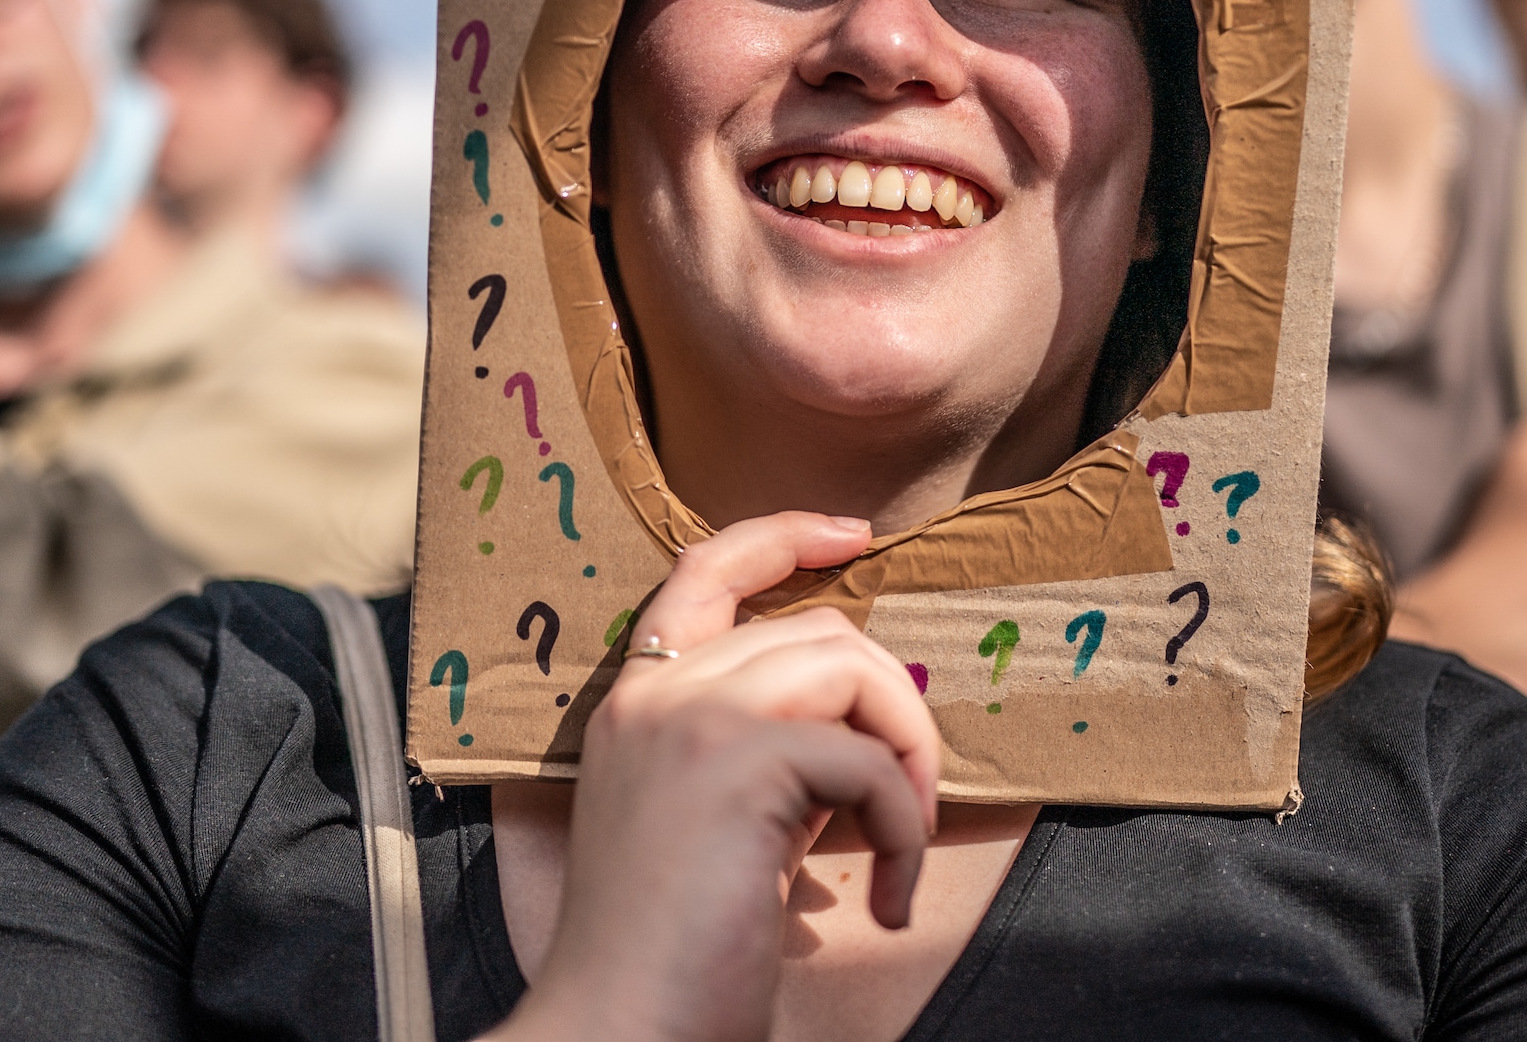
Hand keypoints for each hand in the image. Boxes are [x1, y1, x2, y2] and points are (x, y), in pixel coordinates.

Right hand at [495, 512, 939, 1041]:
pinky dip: (904, 831)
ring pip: (850, 667)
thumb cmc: (671, 955)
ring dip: (906, 754)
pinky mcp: (740, 763)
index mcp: (636, 705)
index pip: (703, 571)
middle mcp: (655, 696)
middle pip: (817, 630)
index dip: (781, 538)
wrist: (619, 1031)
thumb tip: (858, 727)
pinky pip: (871, 762)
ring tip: (899, 845)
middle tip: (907, 800)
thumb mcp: (713, 823)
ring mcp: (692, 720)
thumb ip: (761, 755)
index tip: (851, 535)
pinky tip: (885, 901)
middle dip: (890, 705)